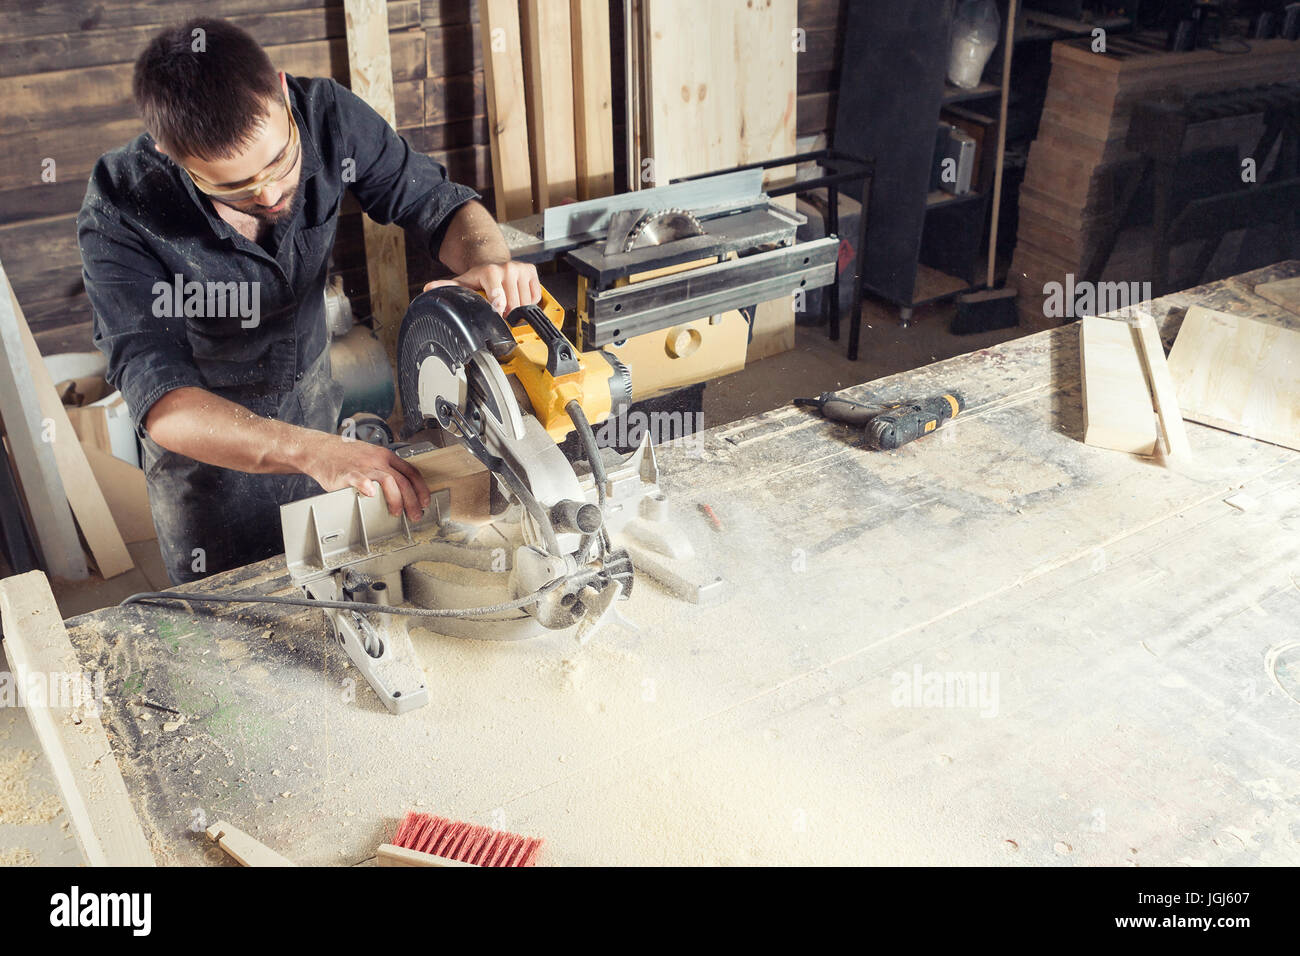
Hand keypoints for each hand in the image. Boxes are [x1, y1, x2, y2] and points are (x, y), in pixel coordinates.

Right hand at [299, 434, 429, 520]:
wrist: (319, 449)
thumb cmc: (344, 456)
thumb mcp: (370, 457)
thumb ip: (385, 470)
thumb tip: (401, 488)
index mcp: (385, 456)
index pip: (411, 472)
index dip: (421, 488)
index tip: (425, 501)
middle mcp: (377, 460)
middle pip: (402, 480)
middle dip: (412, 500)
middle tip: (415, 515)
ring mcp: (363, 466)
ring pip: (387, 480)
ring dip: (396, 498)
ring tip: (397, 512)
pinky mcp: (347, 473)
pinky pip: (358, 478)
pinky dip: (365, 486)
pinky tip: (370, 494)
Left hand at [424, 260, 540, 315]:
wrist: (494, 262)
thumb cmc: (479, 277)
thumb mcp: (463, 282)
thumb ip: (447, 287)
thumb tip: (428, 289)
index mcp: (490, 272)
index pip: (499, 296)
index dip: (498, 307)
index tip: (497, 312)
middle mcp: (508, 268)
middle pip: (513, 305)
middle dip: (508, 313)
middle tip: (500, 311)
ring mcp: (521, 269)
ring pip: (526, 303)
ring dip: (518, 309)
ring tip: (508, 303)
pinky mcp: (532, 272)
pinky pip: (535, 297)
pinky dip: (529, 301)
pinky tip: (518, 295)